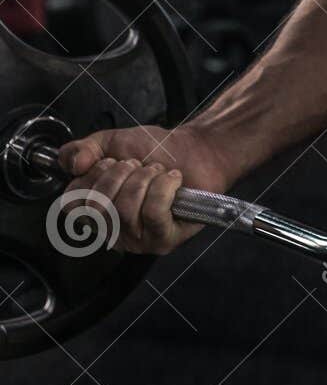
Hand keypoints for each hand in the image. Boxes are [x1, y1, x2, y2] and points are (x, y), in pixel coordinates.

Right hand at [56, 124, 229, 254]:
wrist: (196, 149)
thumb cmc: (156, 150)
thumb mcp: (113, 142)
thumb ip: (84, 149)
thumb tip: (72, 166)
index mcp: (97, 210)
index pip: (72, 204)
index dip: (93, 177)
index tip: (113, 162)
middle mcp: (113, 231)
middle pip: (98, 207)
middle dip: (121, 174)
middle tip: (139, 166)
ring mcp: (137, 240)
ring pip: (126, 209)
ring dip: (146, 178)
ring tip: (158, 173)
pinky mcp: (163, 241)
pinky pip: (153, 213)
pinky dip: (165, 186)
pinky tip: (174, 181)